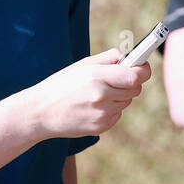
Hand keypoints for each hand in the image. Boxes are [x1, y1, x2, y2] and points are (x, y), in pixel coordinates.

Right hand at [24, 48, 150, 139]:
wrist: (40, 112)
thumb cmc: (61, 84)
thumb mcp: (82, 65)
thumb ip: (109, 58)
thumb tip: (130, 56)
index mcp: (97, 77)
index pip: (135, 75)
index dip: (143, 70)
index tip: (143, 67)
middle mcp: (101, 96)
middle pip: (135, 89)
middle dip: (130, 82)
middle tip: (117, 79)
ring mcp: (102, 114)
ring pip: (126, 102)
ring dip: (119, 96)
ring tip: (98, 94)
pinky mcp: (101, 127)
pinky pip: (117, 114)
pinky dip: (111, 109)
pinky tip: (93, 106)